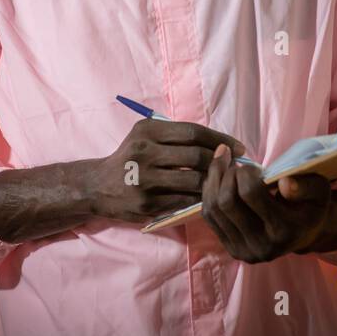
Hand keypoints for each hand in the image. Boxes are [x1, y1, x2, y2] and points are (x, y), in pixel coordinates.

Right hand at [86, 118, 247, 223]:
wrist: (98, 186)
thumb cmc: (131, 157)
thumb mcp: (145, 136)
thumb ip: (176, 136)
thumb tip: (220, 144)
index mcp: (147, 132)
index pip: (192, 132)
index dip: (220, 139)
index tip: (238, 147)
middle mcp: (144, 153)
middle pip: (195, 157)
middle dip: (221, 162)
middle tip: (236, 166)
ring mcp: (145, 180)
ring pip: (193, 182)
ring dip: (214, 182)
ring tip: (225, 181)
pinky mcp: (147, 204)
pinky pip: (184, 201)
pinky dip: (200, 198)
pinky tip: (208, 196)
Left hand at [200, 144, 332, 262]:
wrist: (304, 234)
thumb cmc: (310, 205)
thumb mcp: (319, 191)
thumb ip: (306, 185)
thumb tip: (284, 183)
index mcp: (283, 230)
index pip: (250, 193)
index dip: (246, 172)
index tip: (254, 166)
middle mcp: (261, 246)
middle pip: (226, 202)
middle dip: (225, 174)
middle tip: (233, 161)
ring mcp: (244, 251)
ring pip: (212, 210)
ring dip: (212, 180)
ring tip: (222, 163)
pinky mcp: (231, 250)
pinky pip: (209, 218)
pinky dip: (208, 194)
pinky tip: (217, 179)